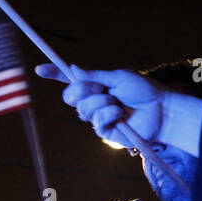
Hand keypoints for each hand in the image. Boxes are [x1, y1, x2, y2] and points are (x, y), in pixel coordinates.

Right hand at [35, 63, 167, 145]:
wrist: (160, 109)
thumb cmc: (143, 90)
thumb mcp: (118, 77)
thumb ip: (95, 75)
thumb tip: (73, 69)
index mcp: (96, 85)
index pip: (71, 80)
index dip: (54, 74)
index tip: (40, 69)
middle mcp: (94, 101)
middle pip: (70, 97)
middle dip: (81, 90)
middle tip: (99, 87)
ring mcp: (98, 117)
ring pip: (83, 109)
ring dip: (101, 102)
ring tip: (118, 102)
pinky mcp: (106, 132)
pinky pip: (97, 122)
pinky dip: (109, 114)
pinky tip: (121, 114)